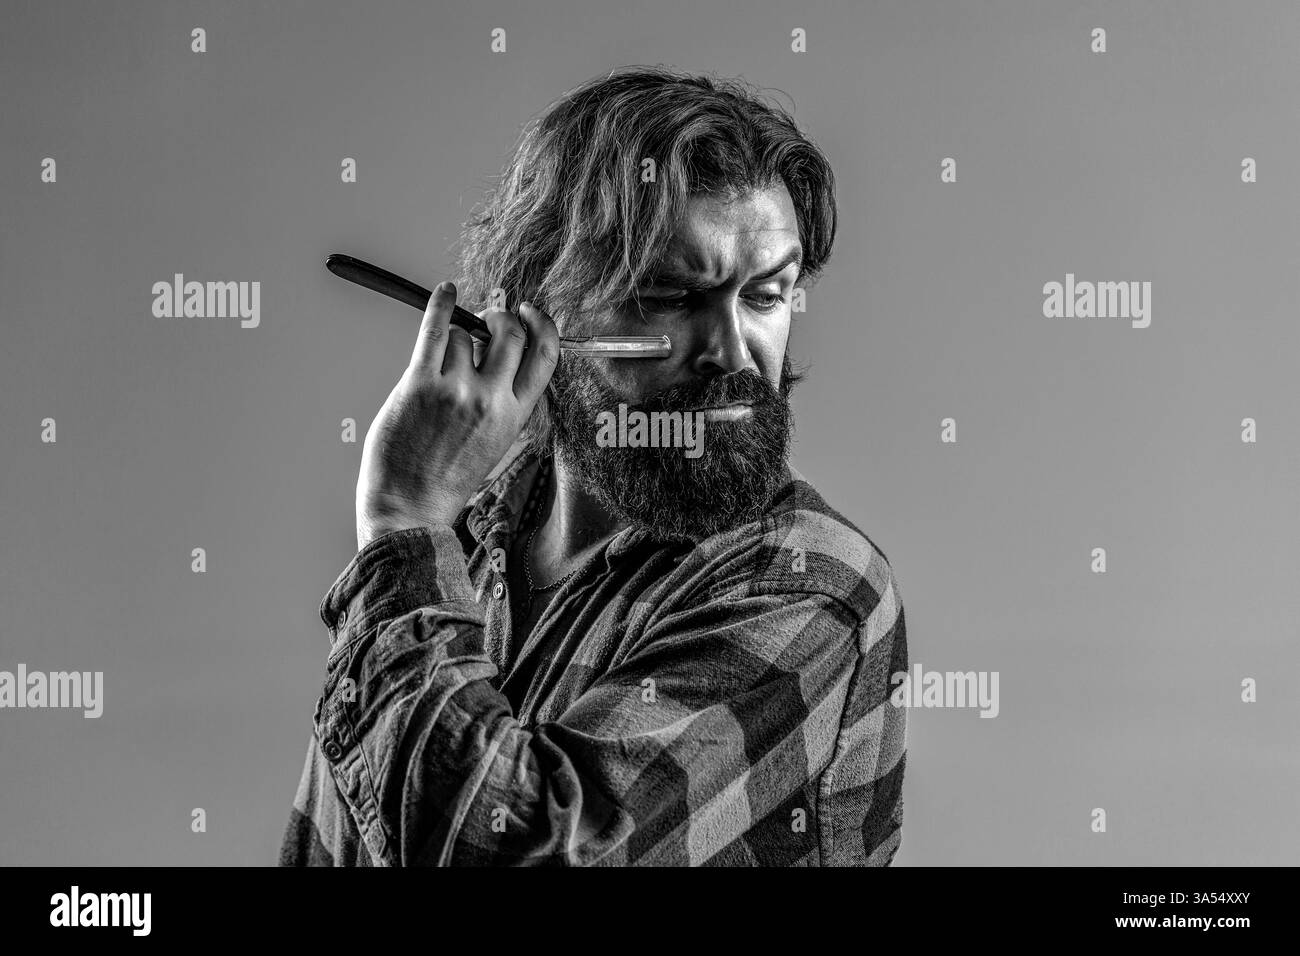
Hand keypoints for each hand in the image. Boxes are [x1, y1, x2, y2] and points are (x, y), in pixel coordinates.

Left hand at [355, 282, 558, 548]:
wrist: (410, 508)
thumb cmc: (446, 479)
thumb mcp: (494, 442)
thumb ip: (502, 402)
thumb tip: (496, 354)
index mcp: (515, 415)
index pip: (545, 355)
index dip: (542, 325)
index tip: (530, 312)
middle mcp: (490, 399)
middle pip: (510, 334)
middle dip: (501, 316)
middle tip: (489, 317)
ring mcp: (455, 390)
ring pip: (466, 335)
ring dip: (457, 337)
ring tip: (445, 360)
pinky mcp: (419, 384)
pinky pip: (435, 330)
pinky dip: (441, 304)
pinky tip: (446, 292)